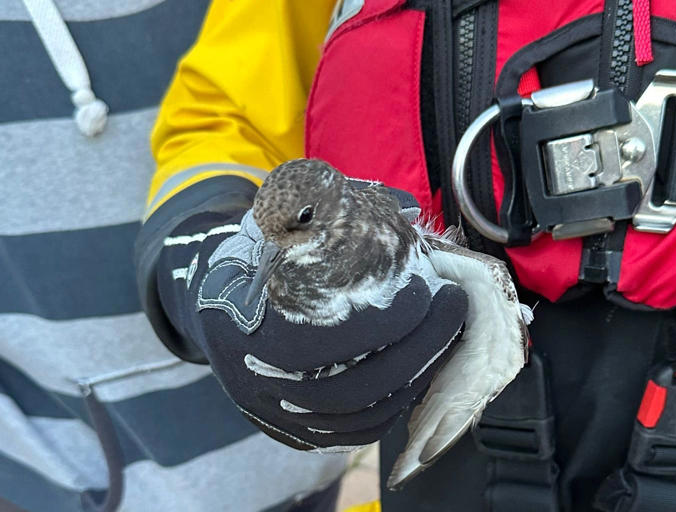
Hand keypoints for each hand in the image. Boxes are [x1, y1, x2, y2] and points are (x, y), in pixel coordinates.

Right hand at [154, 201, 467, 450]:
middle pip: (348, 389)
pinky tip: (418, 371)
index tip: (426, 289)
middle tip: (452, 309)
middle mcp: (252, 377)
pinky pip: (351, 435)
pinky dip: (393, 408)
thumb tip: (407, 215)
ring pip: (355, 418)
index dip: (384, 322)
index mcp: (243, 321)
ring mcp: (270, 410)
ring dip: (413, 379)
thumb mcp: (284, 218)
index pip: (322, 341)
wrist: (215, 299)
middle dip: (416, 350)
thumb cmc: (260, 253)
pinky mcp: (289, 427)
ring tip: (444, 337)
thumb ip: (337, 211)